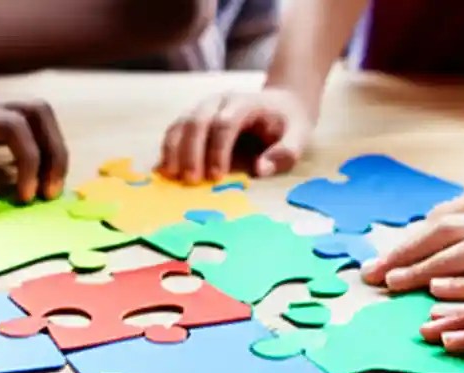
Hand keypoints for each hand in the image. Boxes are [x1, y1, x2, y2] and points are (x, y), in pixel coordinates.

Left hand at [0, 92, 67, 203]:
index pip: (13, 124)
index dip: (28, 159)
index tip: (21, 197)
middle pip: (38, 112)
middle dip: (53, 153)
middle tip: (47, 194)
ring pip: (38, 119)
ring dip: (51, 154)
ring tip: (46, 191)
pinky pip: (27, 132)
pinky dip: (39, 156)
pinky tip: (31, 184)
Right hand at [158, 87, 314, 182]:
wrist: (282, 102)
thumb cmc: (289, 123)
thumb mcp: (299, 136)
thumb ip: (285, 152)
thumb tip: (260, 169)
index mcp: (246, 103)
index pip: (226, 123)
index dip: (218, 150)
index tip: (216, 176)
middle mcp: (221, 100)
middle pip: (198, 121)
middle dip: (192, 152)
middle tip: (191, 181)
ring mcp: (205, 107)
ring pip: (182, 123)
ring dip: (174, 150)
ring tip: (170, 176)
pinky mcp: (195, 116)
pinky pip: (176, 129)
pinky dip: (168, 148)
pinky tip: (164, 168)